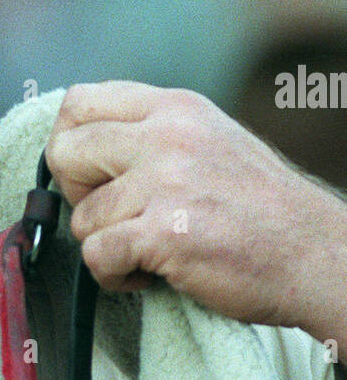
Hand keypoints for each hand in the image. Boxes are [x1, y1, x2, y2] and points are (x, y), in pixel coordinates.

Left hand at [44, 80, 346, 338]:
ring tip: (148, 251)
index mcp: (175, 108)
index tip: (91, 178)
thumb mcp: (209, 141)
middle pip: (64, 153)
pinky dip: (113, 276)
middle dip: (76, 196)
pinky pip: (96, 256)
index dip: (69, 145)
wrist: (315, 254)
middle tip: (114, 218)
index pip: (79, 103)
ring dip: (106, 245)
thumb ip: (151, 135)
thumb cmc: (260, 209)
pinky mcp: (165, 232)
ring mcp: (166, 182)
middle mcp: (168, 135)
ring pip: (81, 217)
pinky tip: (149, 274)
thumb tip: (82, 145)